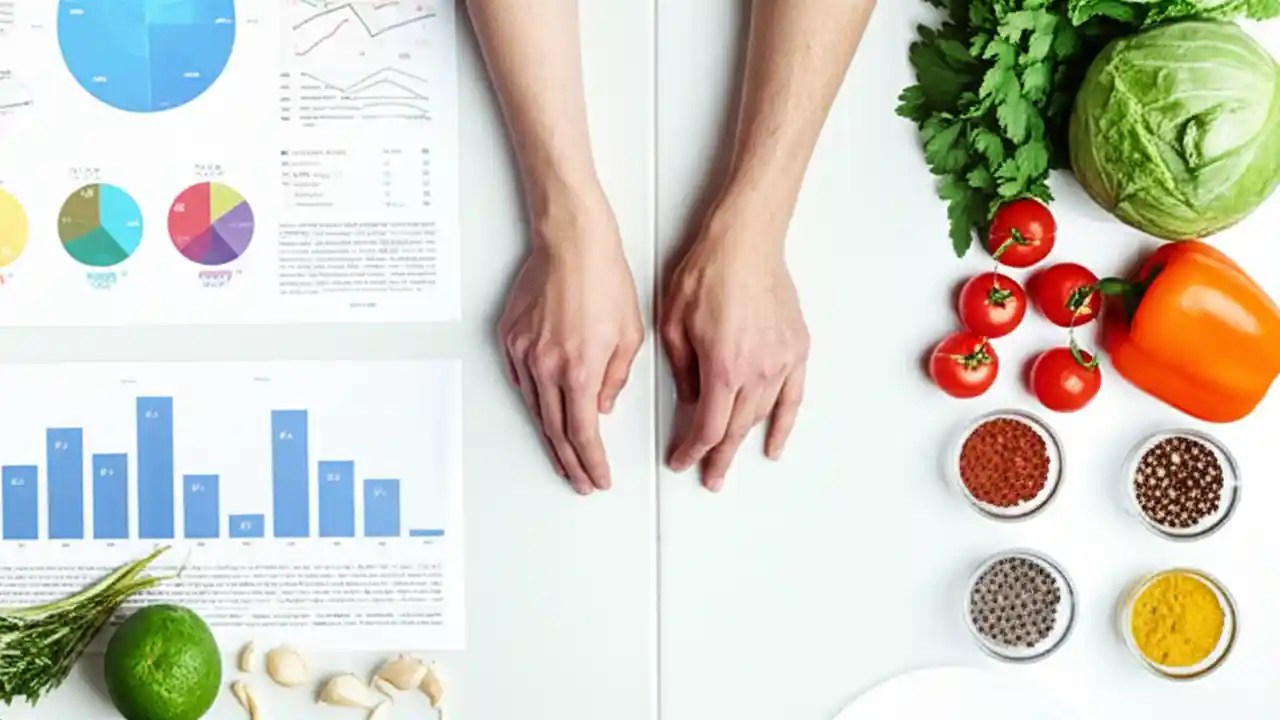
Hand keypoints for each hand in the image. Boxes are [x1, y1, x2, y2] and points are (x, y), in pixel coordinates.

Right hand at [499, 194, 643, 494]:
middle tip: (579, 480)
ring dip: (550, 438)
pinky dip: (534, 401)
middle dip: (570, 462)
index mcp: (579, 369)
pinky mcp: (510, 339)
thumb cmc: (604, 278)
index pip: (583, 433)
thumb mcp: (630, 335)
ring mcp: (523, 354)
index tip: (597, 478)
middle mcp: (546, 367)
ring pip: (535, 409)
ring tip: (563, 457)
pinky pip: (521, 381)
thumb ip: (615, 378)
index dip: (590, 462)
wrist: (572, 242)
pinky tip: (543, 412)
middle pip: (555, 430)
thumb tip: (601, 405)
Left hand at [661, 206, 808, 490]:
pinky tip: (774, 445)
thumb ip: (681, 369)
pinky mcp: (797, 350)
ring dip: (744, 444)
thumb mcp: (673, 323)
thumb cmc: (708, 272)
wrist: (746, 243)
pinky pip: (792, 398)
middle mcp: (757, 371)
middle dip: (718, 456)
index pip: (708, 426)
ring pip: (761, 416)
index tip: (682, 460)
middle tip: (708, 477)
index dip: (693, 450)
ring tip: (730, 463)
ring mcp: (781, 362)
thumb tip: (689, 398)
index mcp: (723, 367)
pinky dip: (783, 425)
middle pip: (735, 428)